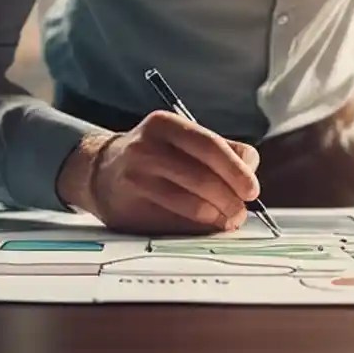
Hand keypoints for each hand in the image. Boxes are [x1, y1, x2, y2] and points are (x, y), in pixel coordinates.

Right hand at [56, 111, 260, 234]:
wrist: (102, 172)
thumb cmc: (155, 155)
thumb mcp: (183, 140)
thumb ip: (222, 149)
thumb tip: (251, 168)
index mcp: (164, 125)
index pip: (210, 145)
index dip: (236, 170)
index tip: (252, 190)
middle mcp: (145, 148)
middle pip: (201, 177)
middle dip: (229, 199)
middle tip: (241, 211)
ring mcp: (134, 179)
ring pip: (188, 203)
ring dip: (216, 216)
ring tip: (228, 220)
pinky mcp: (129, 207)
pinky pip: (173, 222)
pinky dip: (196, 227)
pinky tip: (206, 226)